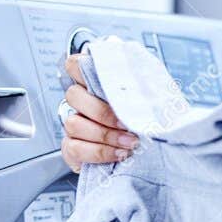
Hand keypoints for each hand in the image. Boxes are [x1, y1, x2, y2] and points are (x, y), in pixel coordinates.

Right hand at [60, 54, 139, 172]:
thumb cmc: (146, 123)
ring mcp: (74, 125)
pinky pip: (74, 149)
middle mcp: (80, 103)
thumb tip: (150, 83)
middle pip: (73, 95)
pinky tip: (119, 154)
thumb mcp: (149, 100)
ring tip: (130, 143)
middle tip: (126, 124)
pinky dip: (99, 153)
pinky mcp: (72, 149)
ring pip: (74, 124)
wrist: (147, 156)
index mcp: (93, 85)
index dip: (82, 68)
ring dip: (105, 135)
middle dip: (102, 112)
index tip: (106, 80)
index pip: (75, 65)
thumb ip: (142, 88)